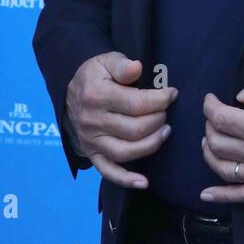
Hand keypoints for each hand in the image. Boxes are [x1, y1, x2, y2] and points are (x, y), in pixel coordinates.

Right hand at [65, 53, 176, 188]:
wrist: (70, 91)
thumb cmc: (95, 75)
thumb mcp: (106, 61)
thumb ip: (122, 65)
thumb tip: (137, 68)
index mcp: (97, 96)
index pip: (137, 104)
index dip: (160, 100)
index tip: (172, 94)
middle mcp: (92, 121)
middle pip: (135, 129)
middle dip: (158, 120)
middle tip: (166, 112)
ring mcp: (91, 140)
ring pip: (126, 151)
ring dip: (151, 144)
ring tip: (165, 132)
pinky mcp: (92, 154)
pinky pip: (108, 171)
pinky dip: (126, 180)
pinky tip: (144, 182)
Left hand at [200, 72, 243, 203]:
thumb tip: (241, 95)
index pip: (221, 118)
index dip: (209, 106)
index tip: (210, 99)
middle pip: (217, 143)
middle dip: (209, 127)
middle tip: (214, 117)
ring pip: (223, 169)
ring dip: (210, 155)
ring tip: (210, 143)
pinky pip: (242, 196)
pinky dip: (221, 196)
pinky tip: (206, 194)